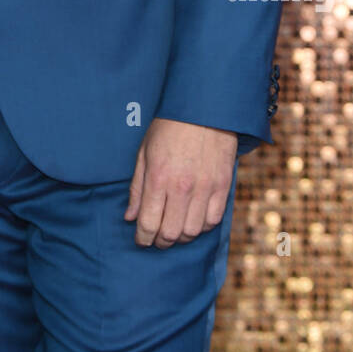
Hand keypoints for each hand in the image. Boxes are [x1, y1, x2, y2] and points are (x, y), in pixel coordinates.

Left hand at [125, 118, 237, 248]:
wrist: (204, 109)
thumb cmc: (169, 128)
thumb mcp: (145, 152)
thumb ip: (137, 187)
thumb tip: (130, 217)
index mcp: (158, 178)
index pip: (148, 223)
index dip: (142, 238)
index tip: (141, 241)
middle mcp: (182, 187)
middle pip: (170, 233)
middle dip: (160, 242)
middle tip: (156, 240)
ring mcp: (205, 188)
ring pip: (193, 231)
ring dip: (181, 237)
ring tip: (175, 231)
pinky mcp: (222, 186)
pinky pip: (213, 220)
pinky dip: (202, 226)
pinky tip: (194, 220)